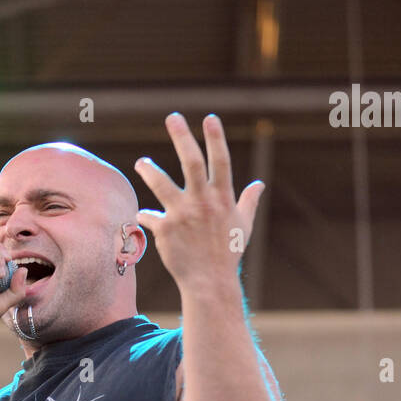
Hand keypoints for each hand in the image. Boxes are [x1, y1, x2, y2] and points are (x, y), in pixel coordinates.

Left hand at [134, 113, 263, 291]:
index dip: (216, 138)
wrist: (210, 283)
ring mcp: (182, 215)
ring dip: (150, 170)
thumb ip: (248, 202)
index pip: (220, 162)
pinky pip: (150, 217)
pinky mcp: (166, 230)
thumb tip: (259, 184)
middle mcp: (202, 202)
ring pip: (162, 184)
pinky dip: (145, 216)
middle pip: (191, 162)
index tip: (209, 118)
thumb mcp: (243, 226)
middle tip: (173, 116)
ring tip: (141, 163)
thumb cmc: (228, 254)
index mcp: (222, 198)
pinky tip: (142, 216)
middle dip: (182, 137)